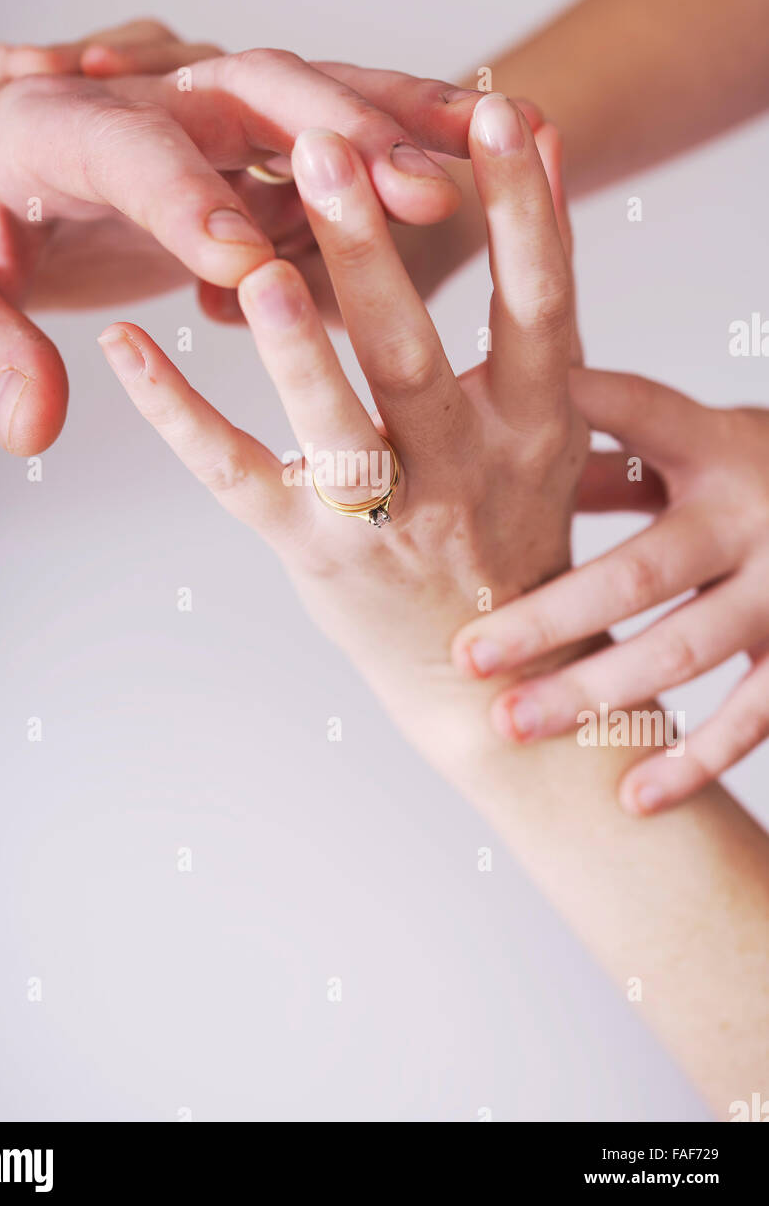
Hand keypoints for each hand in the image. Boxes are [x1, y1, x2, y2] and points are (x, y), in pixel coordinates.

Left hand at [0, 49, 491, 452]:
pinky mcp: (216, 158)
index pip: (126, 150)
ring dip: (393, 129)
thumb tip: (32, 423)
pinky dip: (381, 152)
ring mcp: (184, 121)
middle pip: (248, 91)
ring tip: (486, 151)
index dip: (187, 201)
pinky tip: (454, 172)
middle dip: (341, 138)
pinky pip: (308, 154)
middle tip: (423, 190)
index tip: (244, 264)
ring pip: (305, 103)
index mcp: (38, 122)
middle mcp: (130, 104)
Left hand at [95, 94, 585, 755]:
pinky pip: (233, 474)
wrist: (490, 675)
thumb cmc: (515, 524)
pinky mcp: (308, 551)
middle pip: (414, 354)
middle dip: (373, 250)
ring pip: (334, 427)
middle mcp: (466, 473)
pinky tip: (123, 347)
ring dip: (295, 346)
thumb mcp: (553, 424)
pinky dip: (176, 411)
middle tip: (330, 147)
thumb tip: (546, 165)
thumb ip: (538, 310)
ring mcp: (384, 520)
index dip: (528, 207)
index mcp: (537, 423)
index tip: (506, 110)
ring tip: (253, 265)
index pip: (541, 300)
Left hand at [451, 374, 768, 813]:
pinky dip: (693, 761)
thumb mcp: (702, 443)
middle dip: (546, 618)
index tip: (488, 411)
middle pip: (638, 573)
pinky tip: (632, 796)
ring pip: (681, 652)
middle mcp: (752, 515)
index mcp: (717, 447)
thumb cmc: (755, 478)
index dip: (581, 408)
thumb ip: (615, 446)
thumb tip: (491, 422)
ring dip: (593, 695)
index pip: (641, 414)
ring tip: (511, 725)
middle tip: (466, 655)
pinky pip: (753, 717)